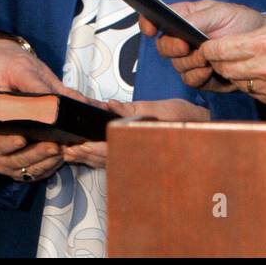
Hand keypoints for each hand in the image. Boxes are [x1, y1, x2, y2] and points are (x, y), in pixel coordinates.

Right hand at [0, 36, 91, 182]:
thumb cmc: (7, 65)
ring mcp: (8, 149)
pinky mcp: (23, 152)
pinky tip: (61, 156)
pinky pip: (32, 169)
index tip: (23, 138)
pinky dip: (46, 166)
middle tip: (54, 146)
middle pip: (8, 160)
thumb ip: (40, 85)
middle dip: (33, 156)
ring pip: (21, 169)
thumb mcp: (21, 68)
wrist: (5, 65)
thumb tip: (70, 100)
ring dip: (42, 164)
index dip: (8, 144)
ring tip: (61, 151)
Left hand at [62, 99, 209, 169]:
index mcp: (137, 141)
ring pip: (107, 160)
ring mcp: (136, 154)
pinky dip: (98, 156)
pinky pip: (114, 157)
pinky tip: (86, 153)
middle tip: (65, 149)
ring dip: (88, 157)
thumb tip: (109, 105)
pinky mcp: (136, 151)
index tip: (75, 146)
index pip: (109, 149)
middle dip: (84, 153)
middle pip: (103, 157)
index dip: (90, 149)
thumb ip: (131, 110)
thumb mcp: (156, 109)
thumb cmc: (181, 118)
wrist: (200, 126)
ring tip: (70, 153)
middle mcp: (135, 152)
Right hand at [138, 0, 265, 91]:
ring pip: (178, 67)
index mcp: (183, 19)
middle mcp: (183, 40)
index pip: (156, 20)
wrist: (262, 43)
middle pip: (163, 48)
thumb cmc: (240, 21)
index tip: (150, 29)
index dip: (147, 23)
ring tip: (208, 58)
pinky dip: (200, 76)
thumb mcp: (220, 12)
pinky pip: (192, 81)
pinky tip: (212, 69)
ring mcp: (191, 59)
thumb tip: (178, 24)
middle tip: (186, 46)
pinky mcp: (202, 76)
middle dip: (173, 48)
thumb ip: (197, 18)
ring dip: (191, 63)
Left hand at [201, 17, 265, 110]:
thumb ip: (255, 34)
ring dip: (233, 75)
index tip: (205, 46)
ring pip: (238, 83)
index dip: (208, 48)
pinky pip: (255, 94)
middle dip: (217, 62)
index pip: (222, 50)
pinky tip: (256, 76)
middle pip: (225, 69)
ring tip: (237, 65)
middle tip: (216, 56)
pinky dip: (251, 85)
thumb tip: (230, 43)